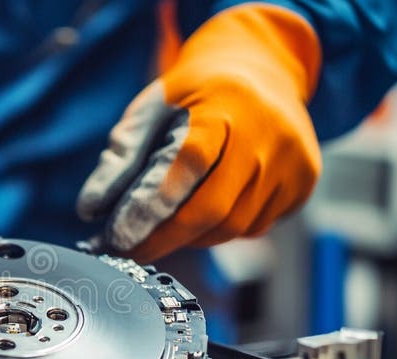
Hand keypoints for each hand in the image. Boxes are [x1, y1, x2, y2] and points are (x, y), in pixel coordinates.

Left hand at [77, 5, 322, 261]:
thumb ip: (122, 154)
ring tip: (165, 228)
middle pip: (213, 208)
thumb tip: (91, 208)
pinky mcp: (305, 181)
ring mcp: (293, 159)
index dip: (151, 208)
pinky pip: (256, 227)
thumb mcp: (154, 106)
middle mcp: (268, 132)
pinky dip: (222, 230)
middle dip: (165, 239)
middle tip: (131, 251)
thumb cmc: (198, 92)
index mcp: (226, 103)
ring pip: (234, 226)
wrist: (264, 69)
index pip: (187, 165)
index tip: (118, 238)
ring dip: (192, 238)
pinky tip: (205, 213)